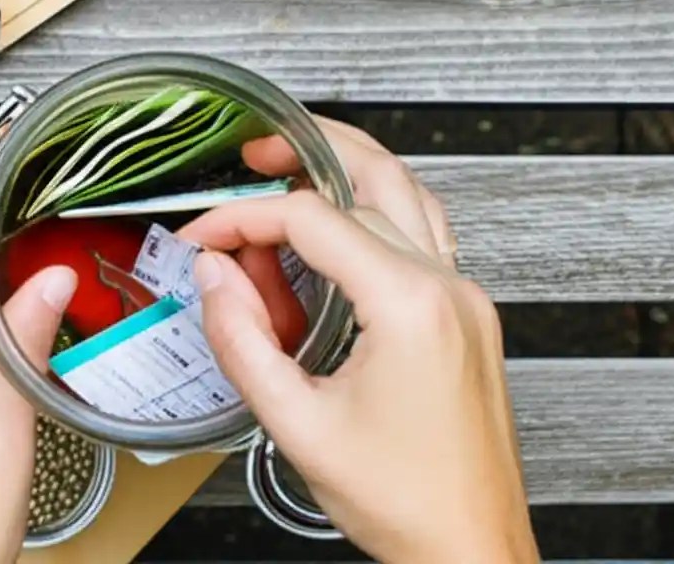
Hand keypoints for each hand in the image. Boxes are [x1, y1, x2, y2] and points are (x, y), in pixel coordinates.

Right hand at [180, 120, 538, 563]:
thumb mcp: (297, 424)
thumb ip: (242, 340)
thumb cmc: (404, 500)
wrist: (470, 549)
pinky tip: (347, 226)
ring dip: (349, 169)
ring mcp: (466, 299)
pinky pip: (426, 233)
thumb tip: (214, 276)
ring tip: (295, 166)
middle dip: (304, 153)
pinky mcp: (467, 317)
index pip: (312, 220)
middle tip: (254, 151)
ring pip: (408, 194)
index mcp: (410, 306)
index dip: (242, 219)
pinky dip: (380, 211)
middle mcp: (448, 288)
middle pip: (372, 178)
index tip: (202, 241)